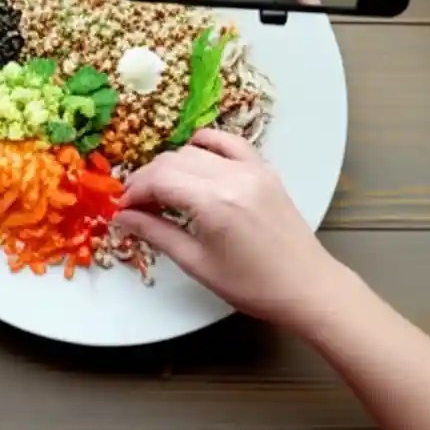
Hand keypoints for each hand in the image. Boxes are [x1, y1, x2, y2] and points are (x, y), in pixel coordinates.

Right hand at [115, 129, 348, 329]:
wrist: (306, 286)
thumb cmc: (252, 285)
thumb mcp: (197, 263)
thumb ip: (157, 234)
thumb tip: (123, 218)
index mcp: (215, 203)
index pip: (159, 180)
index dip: (134, 192)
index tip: (122, 209)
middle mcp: (232, 177)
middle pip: (173, 161)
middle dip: (148, 179)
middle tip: (137, 204)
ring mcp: (252, 169)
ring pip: (195, 150)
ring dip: (172, 165)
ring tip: (163, 191)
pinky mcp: (264, 170)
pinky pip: (228, 143)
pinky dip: (205, 145)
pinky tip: (193, 160)